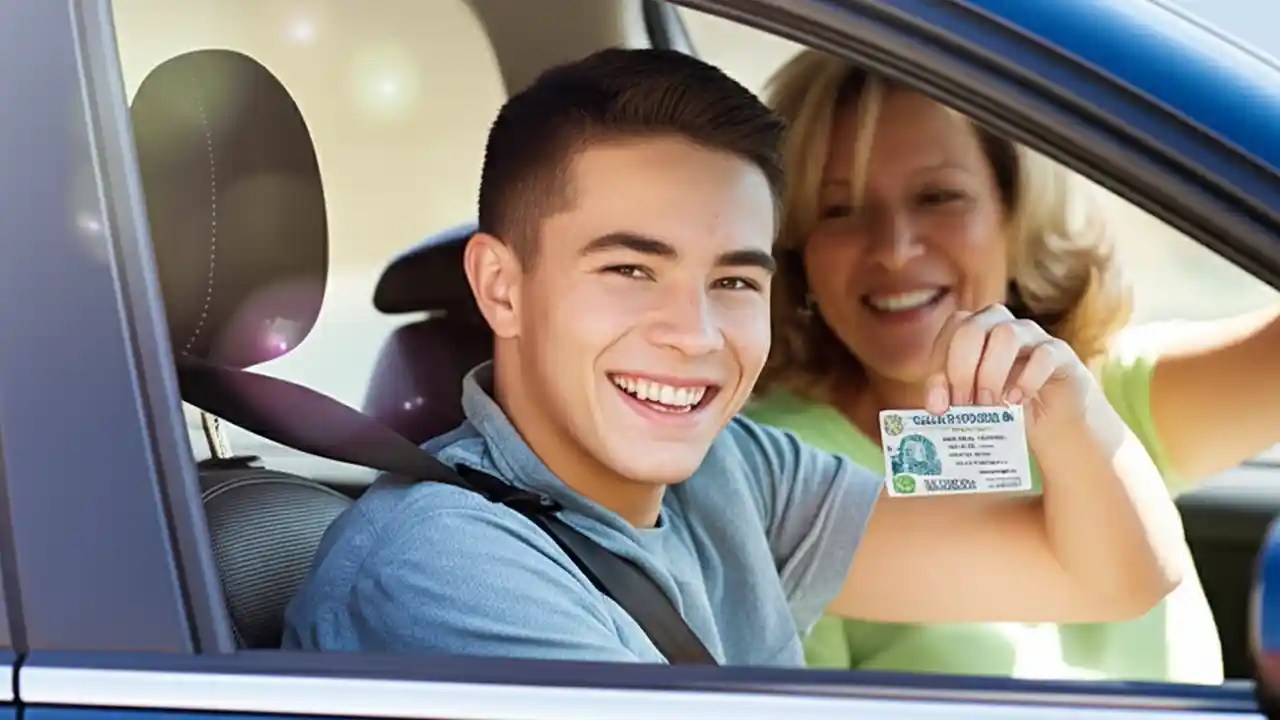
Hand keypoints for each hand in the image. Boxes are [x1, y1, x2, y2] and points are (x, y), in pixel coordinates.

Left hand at [925, 304, 1093, 430]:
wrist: (1055, 421)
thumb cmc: (1006, 407)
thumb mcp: (973, 403)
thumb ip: (952, 397)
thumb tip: (935, 404)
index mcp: (976, 329)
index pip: (952, 329)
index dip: (940, 365)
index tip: (938, 406)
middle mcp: (1002, 325)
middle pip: (972, 328)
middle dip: (961, 369)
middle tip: (963, 405)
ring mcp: (1033, 336)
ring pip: (1006, 334)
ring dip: (991, 374)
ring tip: (989, 406)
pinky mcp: (1060, 354)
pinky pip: (1043, 354)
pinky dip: (1026, 379)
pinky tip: (1016, 401)